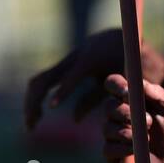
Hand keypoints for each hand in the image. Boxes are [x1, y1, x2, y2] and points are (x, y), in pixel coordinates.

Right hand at [25, 29, 163, 129]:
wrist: (124, 36)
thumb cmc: (132, 64)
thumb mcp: (125, 81)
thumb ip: (109, 96)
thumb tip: (78, 118)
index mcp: (94, 59)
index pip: (74, 74)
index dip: (64, 90)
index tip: (53, 107)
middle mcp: (75, 58)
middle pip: (46, 77)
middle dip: (35, 101)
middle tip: (32, 126)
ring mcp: (67, 61)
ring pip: (39, 80)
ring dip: (31, 102)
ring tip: (31, 125)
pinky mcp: (64, 66)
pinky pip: (44, 81)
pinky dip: (36, 99)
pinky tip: (37, 116)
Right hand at [101, 74, 163, 162]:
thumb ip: (159, 95)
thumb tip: (141, 83)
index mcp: (132, 100)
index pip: (114, 84)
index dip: (117, 85)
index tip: (127, 92)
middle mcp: (119, 114)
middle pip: (108, 105)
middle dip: (125, 112)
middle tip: (148, 121)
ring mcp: (113, 133)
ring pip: (108, 127)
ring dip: (128, 133)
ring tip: (148, 139)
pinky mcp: (111, 152)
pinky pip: (109, 147)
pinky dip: (124, 148)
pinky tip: (137, 151)